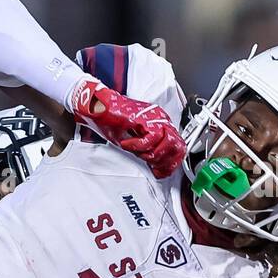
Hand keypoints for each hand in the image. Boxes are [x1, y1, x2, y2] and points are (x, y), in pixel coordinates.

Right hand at [68, 80, 185, 178]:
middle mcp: (161, 120)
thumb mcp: (133, 142)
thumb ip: (146, 150)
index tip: (160, 171)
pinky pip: (152, 138)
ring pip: (168, 143)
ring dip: (151, 153)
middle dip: (162, 160)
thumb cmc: (112, 121)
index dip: (170, 163)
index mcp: (160, 124)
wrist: (100, 106)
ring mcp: (155, 118)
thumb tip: (153, 164)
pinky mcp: (146, 118)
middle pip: (177, 146)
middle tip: (150, 164)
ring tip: (137, 152)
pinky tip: (128, 144)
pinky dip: (139, 146)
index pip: (177, 147)